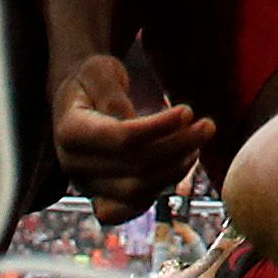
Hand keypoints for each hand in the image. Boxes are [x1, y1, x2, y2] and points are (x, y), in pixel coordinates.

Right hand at [53, 53, 217, 224]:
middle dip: (177, 147)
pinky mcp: (103, 196)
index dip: (158, 128)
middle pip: (134, 168)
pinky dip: (162, 188)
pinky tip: (184, 162)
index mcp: (69, 131)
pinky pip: (134, 206)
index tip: (188, 111)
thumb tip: (131, 121)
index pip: (120, 138)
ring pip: (138, 192)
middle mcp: (74, 165)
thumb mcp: (100, 71)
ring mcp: (88, 185)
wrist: (80, 100)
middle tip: (208, 126)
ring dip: (176, 169)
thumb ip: (113, 94)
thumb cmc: (94, 80)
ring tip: (198, 143)